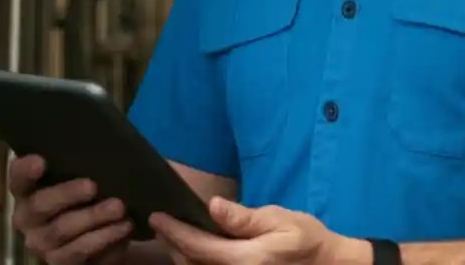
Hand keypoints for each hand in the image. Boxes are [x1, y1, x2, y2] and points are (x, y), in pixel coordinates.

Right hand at [9, 154, 135, 263]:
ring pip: (62, 230)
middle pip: (39, 205)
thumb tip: (102, 146)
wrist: (103, 231)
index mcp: (27, 190)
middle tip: (92, 186)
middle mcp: (27, 218)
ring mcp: (41, 244)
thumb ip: (81, 163)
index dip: (25, 170)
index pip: (18, 177)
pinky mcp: (60, 262)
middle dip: (67, 194)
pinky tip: (124, 226)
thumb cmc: (89, 193)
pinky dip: (105, 238)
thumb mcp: (84, 174)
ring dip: (93, 217)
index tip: (40, 161)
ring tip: (119, 207)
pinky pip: (81, 252)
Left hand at [149, 196, 368, 264]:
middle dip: (173, 244)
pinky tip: (192, 249)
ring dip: (181, 255)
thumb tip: (213, 206)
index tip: (157, 216)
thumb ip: (244, 218)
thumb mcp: (280, 219)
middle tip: (160, 223)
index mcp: (245, 261)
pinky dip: (195, 262)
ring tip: (171, 234)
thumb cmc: (306, 238)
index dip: (174, 232)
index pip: (199, 247)